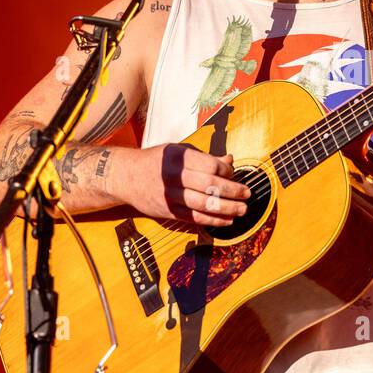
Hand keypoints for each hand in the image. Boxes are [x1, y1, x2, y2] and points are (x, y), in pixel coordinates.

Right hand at [112, 144, 250, 226]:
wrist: (124, 176)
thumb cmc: (156, 161)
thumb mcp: (178, 151)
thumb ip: (204, 158)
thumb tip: (230, 161)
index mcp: (177, 158)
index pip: (210, 166)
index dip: (227, 172)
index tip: (234, 174)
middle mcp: (173, 177)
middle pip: (209, 186)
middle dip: (232, 191)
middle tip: (247, 194)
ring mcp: (169, 196)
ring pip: (203, 205)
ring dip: (227, 209)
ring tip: (242, 209)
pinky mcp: (167, 212)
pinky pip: (194, 219)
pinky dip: (212, 221)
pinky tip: (227, 220)